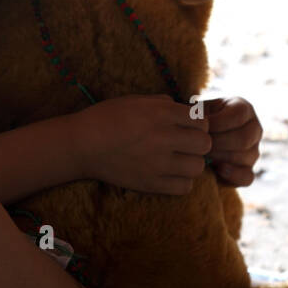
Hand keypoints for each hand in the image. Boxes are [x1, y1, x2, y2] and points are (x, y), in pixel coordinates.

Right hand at [71, 94, 210, 194]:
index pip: (201, 121)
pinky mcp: (150, 183)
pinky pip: (184, 187)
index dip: (197, 124)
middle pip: (205, 144)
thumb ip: (164, 103)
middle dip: (198, 143)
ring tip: (179, 160)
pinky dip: (181, 181)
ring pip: (197, 167)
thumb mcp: (137, 100)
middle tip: (186, 144)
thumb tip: (186, 112)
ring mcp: (157, 163)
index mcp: (161, 113)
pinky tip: (171, 174)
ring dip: (191, 163)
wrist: (82, 144)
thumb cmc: (107, 118)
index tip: (187, 127)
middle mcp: (163, 137)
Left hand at [200, 97, 261, 186]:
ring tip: (203, 155)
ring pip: (244, 157)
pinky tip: (217, 169)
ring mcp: (254, 150)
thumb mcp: (198, 111)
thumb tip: (198, 126)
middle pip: (244, 138)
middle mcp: (254, 128)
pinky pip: (248, 177)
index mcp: (244, 109)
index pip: (239, 115)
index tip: (199, 128)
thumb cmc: (197, 121)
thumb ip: (198, 115)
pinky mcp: (249, 170)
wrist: (198, 138)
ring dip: (220, 157)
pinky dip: (233, 175)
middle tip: (199, 145)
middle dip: (218, 143)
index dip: (217, 123)